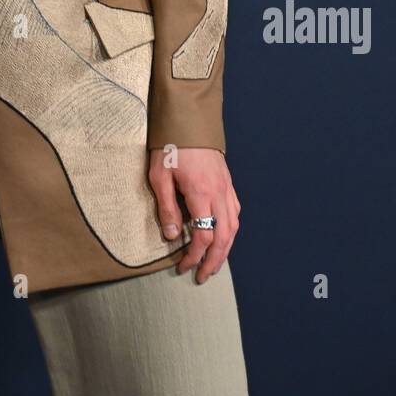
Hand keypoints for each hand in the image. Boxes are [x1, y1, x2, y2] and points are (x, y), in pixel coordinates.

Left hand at [148, 146, 239, 282]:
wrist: (189, 119)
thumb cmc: (171, 145)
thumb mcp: (159, 176)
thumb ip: (166, 207)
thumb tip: (173, 236)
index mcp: (201, 193)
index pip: (204, 236)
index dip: (194, 256)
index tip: (183, 266)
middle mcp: (219, 193)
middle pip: (223, 237)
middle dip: (213, 261)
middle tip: (202, 276)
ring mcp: (227, 187)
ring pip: (233, 227)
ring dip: (225, 249)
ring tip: (214, 264)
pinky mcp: (228, 182)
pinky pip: (235, 212)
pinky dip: (231, 230)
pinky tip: (223, 236)